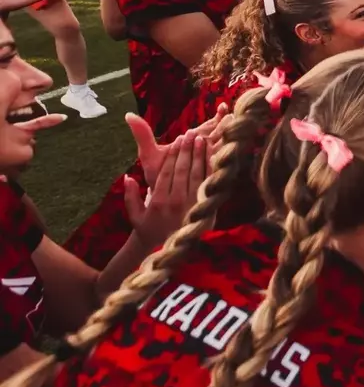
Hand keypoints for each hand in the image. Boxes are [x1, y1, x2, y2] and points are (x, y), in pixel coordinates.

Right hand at [124, 128, 208, 248]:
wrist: (169, 252)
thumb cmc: (150, 230)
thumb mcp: (134, 215)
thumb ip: (130, 196)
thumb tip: (127, 176)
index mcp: (158, 201)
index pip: (166, 172)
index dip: (173, 155)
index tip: (177, 140)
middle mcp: (176, 202)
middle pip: (182, 170)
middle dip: (186, 151)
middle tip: (189, 134)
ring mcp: (192, 204)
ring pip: (197, 175)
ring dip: (199, 156)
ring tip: (201, 139)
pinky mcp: (205, 208)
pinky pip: (208, 184)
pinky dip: (211, 169)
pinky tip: (213, 157)